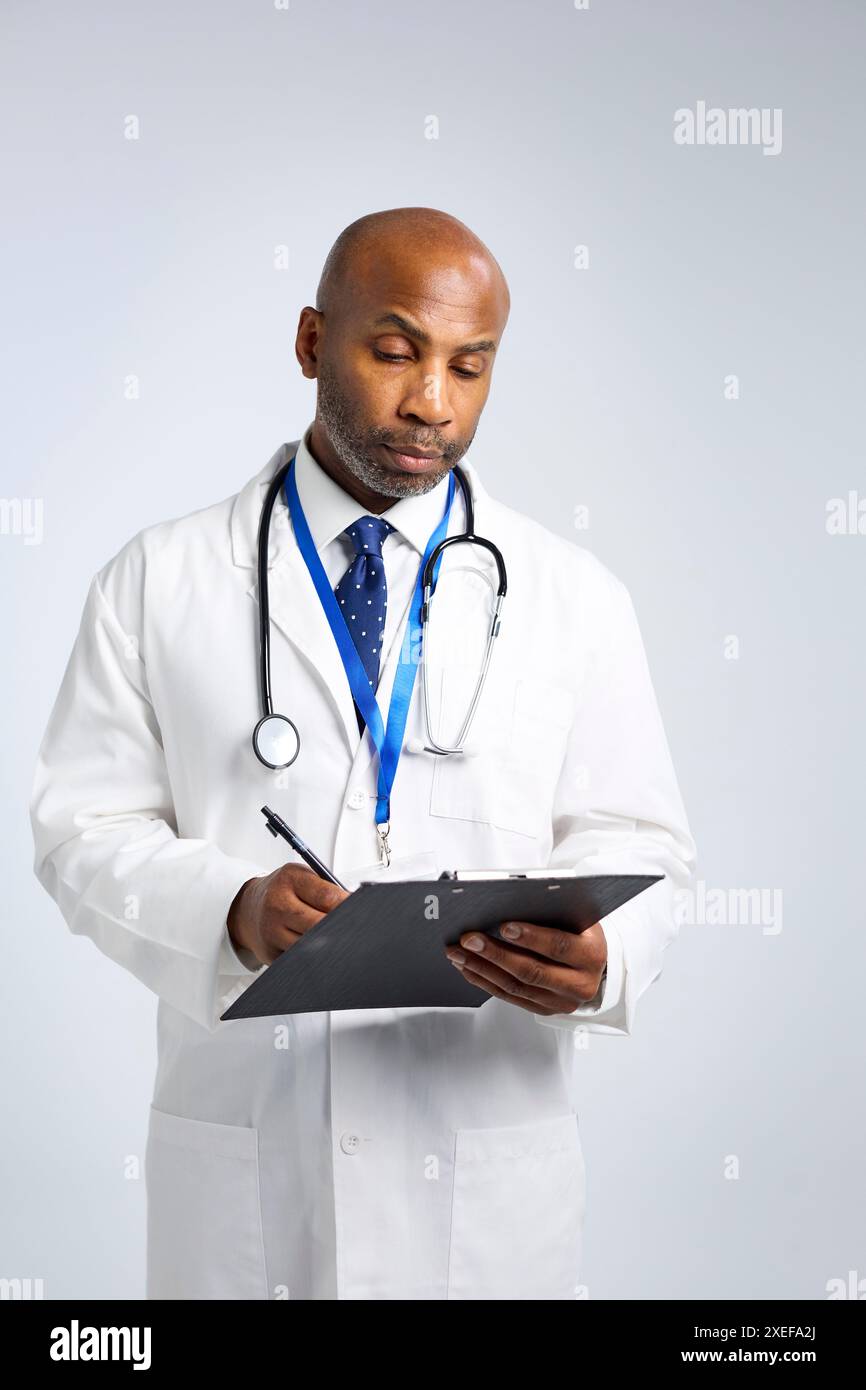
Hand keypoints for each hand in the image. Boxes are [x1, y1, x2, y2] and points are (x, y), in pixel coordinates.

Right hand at [227, 865, 348, 965]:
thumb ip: (326, 889)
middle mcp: (277, 905)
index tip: (362, 912)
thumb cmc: (283, 891)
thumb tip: (357, 908)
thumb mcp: (301, 878)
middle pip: (319, 925)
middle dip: (340, 929)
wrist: (248, 908)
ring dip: (329, 945)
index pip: (326, 896)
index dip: (348, 906)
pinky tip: (319, 950)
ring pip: (311, 946)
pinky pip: (300, 959)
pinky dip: (313, 957)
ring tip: (340, 940)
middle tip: (357, 931)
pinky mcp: (270, 954)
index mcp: (289, 880)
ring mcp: (271, 932)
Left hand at [445, 921, 606, 1015]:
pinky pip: (509, 997)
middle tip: (469, 939)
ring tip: (459, 952)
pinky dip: (485, 981)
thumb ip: (551, 913)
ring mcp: (561, 1001)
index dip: (531, 937)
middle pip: (532, 971)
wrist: (595, 964)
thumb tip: (507, 903)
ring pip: (516, 987)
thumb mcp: (577, 917)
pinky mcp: (544, 1009)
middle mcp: (580, 984)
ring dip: (482, 969)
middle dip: (496, 954)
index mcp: (591, 955)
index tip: (504, 926)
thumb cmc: (581, 932)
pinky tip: (468, 967)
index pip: (559, 946)